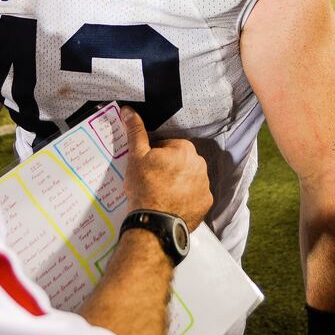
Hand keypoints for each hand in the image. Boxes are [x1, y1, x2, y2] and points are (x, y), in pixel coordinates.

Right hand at [122, 107, 211, 229]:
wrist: (155, 224)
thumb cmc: (144, 187)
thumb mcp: (136, 157)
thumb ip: (135, 131)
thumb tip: (129, 110)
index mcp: (185, 150)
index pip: (167, 146)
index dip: (154, 156)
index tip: (146, 168)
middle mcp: (200, 165)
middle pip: (180, 162)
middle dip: (168, 168)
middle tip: (151, 181)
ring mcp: (205, 186)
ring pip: (188, 178)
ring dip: (177, 182)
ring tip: (160, 195)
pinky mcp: (206, 204)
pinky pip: (194, 196)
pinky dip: (185, 198)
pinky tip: (171, 205)